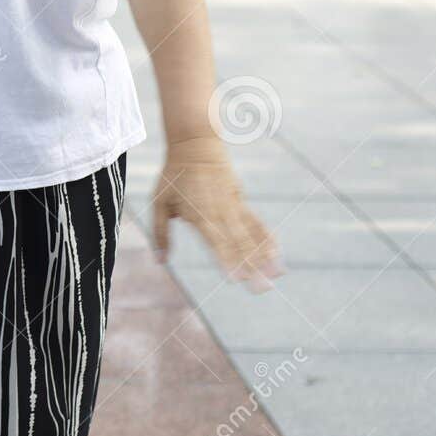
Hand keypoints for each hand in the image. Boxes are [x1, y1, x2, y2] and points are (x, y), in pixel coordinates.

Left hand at [151, 136, 282, 291]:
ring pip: (252, 235)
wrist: (195, 145)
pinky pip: (257, 222)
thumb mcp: (159, 203)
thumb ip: (160, 234)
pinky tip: (277, 253)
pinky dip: (267, 238)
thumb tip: (160, 261)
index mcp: (199, 214)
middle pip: (239, 243)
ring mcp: (234, 206)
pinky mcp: (241, 201)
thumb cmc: (173, 177)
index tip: (237, 279)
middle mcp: (220, 212)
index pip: (216, 241)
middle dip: (251, 267)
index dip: (227, 260)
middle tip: (261, 289)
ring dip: (264, 256)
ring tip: (276, 276)